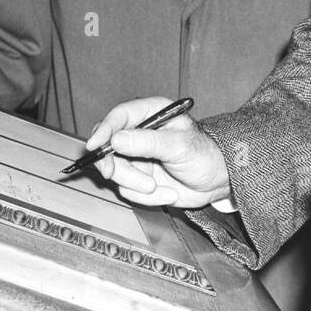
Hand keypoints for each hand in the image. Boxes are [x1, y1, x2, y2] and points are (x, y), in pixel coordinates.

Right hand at [88, 96, 230, 207]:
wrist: (216, 182)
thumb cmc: (204, 155)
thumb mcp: (179, 146)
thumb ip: (148, 142)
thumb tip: (117, 139)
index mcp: (151, 113)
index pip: (119, 116)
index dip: (104, 130)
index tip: (95, 146)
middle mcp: (139, 133)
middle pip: (108, 146)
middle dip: (116, 166)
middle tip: (120, 176)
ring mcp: (136, 156)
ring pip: (115, 171)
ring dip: (136, 184)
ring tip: (159, 187)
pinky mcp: (138, 177)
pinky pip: (127, 189)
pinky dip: (146, 196)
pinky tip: (166, 193)